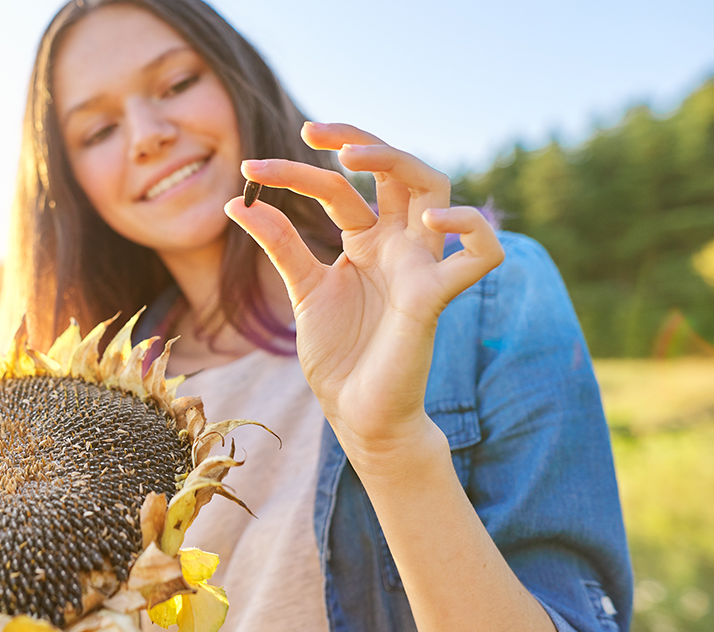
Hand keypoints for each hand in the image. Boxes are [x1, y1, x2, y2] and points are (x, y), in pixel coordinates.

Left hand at [225, 122, 502, 473]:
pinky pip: (483, 254)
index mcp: (367, 241)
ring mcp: (420, 266)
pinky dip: (470, 228)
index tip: (250, 170)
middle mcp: (398, 245)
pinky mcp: (437, 298)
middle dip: (361, 139)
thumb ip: (280, 244)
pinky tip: (432, 220)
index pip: (339, 188)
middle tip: (311, 130)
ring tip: (355, 158)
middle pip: (398, 170)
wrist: (355, 413)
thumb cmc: (338, 354)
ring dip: (403, 161)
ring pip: (438, 190)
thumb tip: (237, 202)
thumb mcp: (302, 290)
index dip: (297, 172)